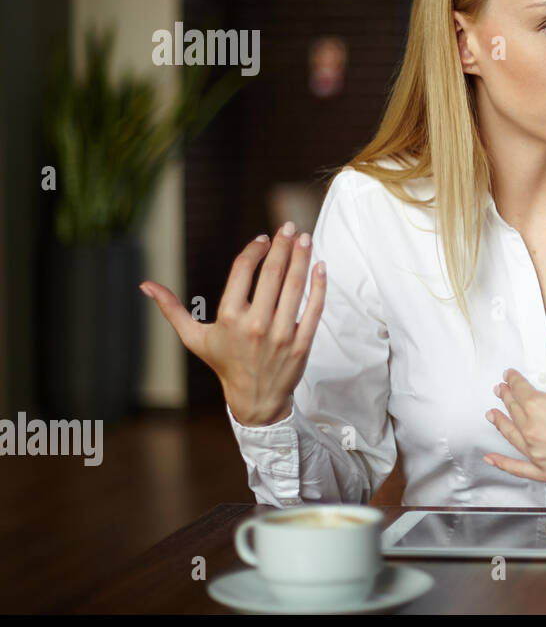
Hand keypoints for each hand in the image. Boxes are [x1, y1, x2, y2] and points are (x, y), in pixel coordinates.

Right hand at [139, 222, 326, 426]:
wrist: (256, 399)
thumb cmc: (224, 363)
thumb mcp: (194, 338)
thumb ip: (171, 310)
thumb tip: (145, 285)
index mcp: (228, 317)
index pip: (243, 270)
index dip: (254, 250)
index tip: (263, 238)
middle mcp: (254, 324)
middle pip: (272, 273)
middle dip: (283, 245)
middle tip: (290, 227)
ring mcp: (280, 334)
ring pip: (295, 286)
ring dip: (302, 258)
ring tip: (305, 238)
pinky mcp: (301, 343)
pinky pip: (314, 308)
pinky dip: (319, 284)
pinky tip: (320, 265)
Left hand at [484, 304, 545, 484]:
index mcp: (538, 406)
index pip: (519, 389)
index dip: (513, 379)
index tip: (510, 374)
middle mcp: (533, 432)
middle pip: (514, 411)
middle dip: (507, 397)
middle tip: (501, 390)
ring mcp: (539, 455)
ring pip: (512, 436)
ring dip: (501, 423)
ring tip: (492, 415)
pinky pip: (518, 468)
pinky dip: (503, 464)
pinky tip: (492, 459)